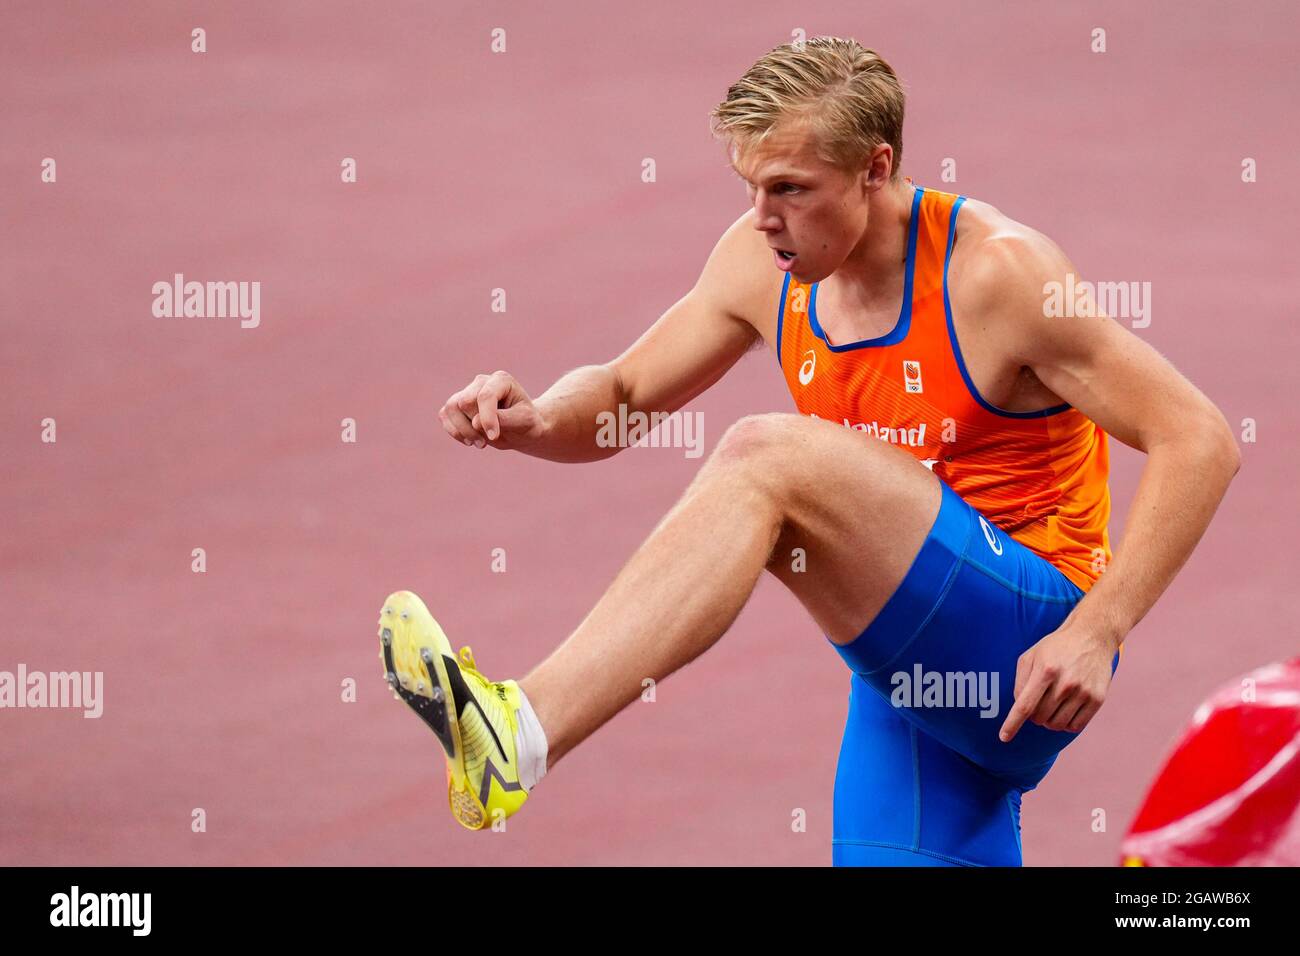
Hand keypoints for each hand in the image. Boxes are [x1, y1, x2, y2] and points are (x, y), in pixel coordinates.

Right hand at [438, 371, 545, 450]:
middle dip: (475, 426)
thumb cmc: (526, 423)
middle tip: (490, 440)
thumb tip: (474, 421)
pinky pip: (444, 415)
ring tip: (480, 443)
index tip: (493, 437)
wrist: (521, 429)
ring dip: (462, 430)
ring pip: (450, 408)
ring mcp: (467, 392)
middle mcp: (481, 382)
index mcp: (501, 380)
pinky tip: (469, 441)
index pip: (485, 396)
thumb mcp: (524, 422)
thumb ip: (503, 419)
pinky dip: (454, 431)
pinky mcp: (457, 405)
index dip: (486, 418)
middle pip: (464, 402)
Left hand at [998, 622, 1117, 742]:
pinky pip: (1075, 726)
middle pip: (1040, 718)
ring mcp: (1083, 692)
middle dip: (1033, 715)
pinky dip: (1066, 724)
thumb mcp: (1031, 656)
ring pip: (1057, 725)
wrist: (1092, 636)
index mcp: (1045, 670)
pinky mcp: (1097, 699)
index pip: (1025, 705)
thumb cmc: (1056, 647)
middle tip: (1038, 702)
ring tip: (1052, 705)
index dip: (1012, 724)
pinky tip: (1065, 710)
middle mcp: (1065, 683)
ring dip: (1049, 721)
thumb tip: (1018, 706)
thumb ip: (1020, 681)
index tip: (1003, 737)